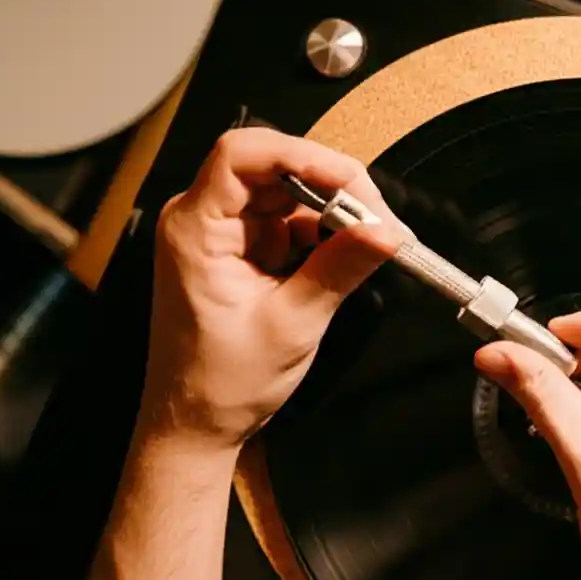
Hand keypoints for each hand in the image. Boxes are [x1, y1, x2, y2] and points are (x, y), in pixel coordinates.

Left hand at [142, 128, 402, 449]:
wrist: (196, 424)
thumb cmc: (222, 383)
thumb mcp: (292, 324)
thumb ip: (339, 269)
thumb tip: (386, 231)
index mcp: (195, 230)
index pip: (242, 155)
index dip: (302, 155)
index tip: (353, 183)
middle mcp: (202, 219)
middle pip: (271, 167)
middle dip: (331, 185)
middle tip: (380, 218)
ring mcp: (222, 233)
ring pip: (285, 191)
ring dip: (333, 209)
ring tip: (376, 237)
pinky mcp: (241, 249)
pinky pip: (287, 220)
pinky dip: (322, 232)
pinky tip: (352, 250)